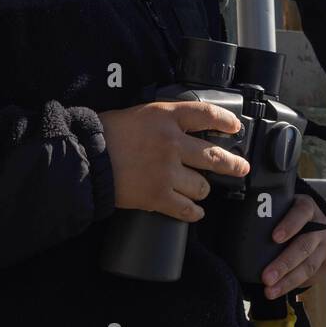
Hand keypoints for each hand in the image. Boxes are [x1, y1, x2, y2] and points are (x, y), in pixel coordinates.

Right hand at [100, 101, 249, 221]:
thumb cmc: (106, 133)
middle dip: (233, 164)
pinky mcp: (158, 196)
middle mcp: (172, 143)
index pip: (207, 114)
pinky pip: (187, 209)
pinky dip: (194, 212)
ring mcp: (167, 171)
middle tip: (241, 167)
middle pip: (215, 156)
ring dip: (203, 190)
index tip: (236, 127)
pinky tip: (195, 211)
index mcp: (167, 117)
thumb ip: (164, 120)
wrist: (84, 158)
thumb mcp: (140, 113)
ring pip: (202, 186)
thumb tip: (182, 129)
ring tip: (200, 189)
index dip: (226, 121)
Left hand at [259, 193, 325, 298]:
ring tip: (270, 291)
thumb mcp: (281, 208)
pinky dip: (292, 286)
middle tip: (266, 277)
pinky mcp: (324, 264)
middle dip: (284, 263)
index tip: (274, 237)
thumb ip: (265, 213)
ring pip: (309, 265)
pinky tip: (278, 291)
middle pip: (304, 245)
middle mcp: (319, 227)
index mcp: (307, 208)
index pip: (301, 213)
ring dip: (288, 281)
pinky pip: (310, 277)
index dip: (290, 224)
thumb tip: (231, 223)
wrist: (311, 226)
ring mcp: (324, 246)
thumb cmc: (286, 216)